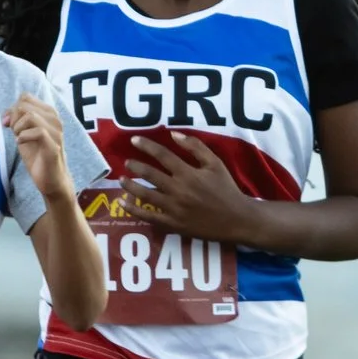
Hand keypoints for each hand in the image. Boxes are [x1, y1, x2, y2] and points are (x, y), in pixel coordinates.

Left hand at [4, 96, 76, 203]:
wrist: (50, 179)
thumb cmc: (37, 155)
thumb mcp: (22, 133)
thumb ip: (15, 120)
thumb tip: (5, 115)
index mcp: (49, 113)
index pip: (25, 97)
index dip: (12, 109)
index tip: (9, 124)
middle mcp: (55, 119)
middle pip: (24, 105)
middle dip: (13, 118)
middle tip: (14, 133)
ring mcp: (56, 132)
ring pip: (30, 115)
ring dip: (18, 128)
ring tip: (18, 138)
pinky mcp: (54, 146)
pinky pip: (38, 132)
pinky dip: (23, 137)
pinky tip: (20, 144)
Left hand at [123, 133, 252, 242]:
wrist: (236, 219)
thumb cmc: (226, 189)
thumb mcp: (215, 163)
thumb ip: (196, 147)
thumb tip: (174, 135)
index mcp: (188, 173)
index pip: (162, 156)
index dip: (146, 146)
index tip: (134, 140)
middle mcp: (178, 190)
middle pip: (150, 174)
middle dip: (135, 166)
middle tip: (127, 162)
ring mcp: (173, 208)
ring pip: (145, 195)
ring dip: (130, 186)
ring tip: (121, 179)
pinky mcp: (172, 224)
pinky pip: (148, 216)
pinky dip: (133, 209)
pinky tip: (123, 202)